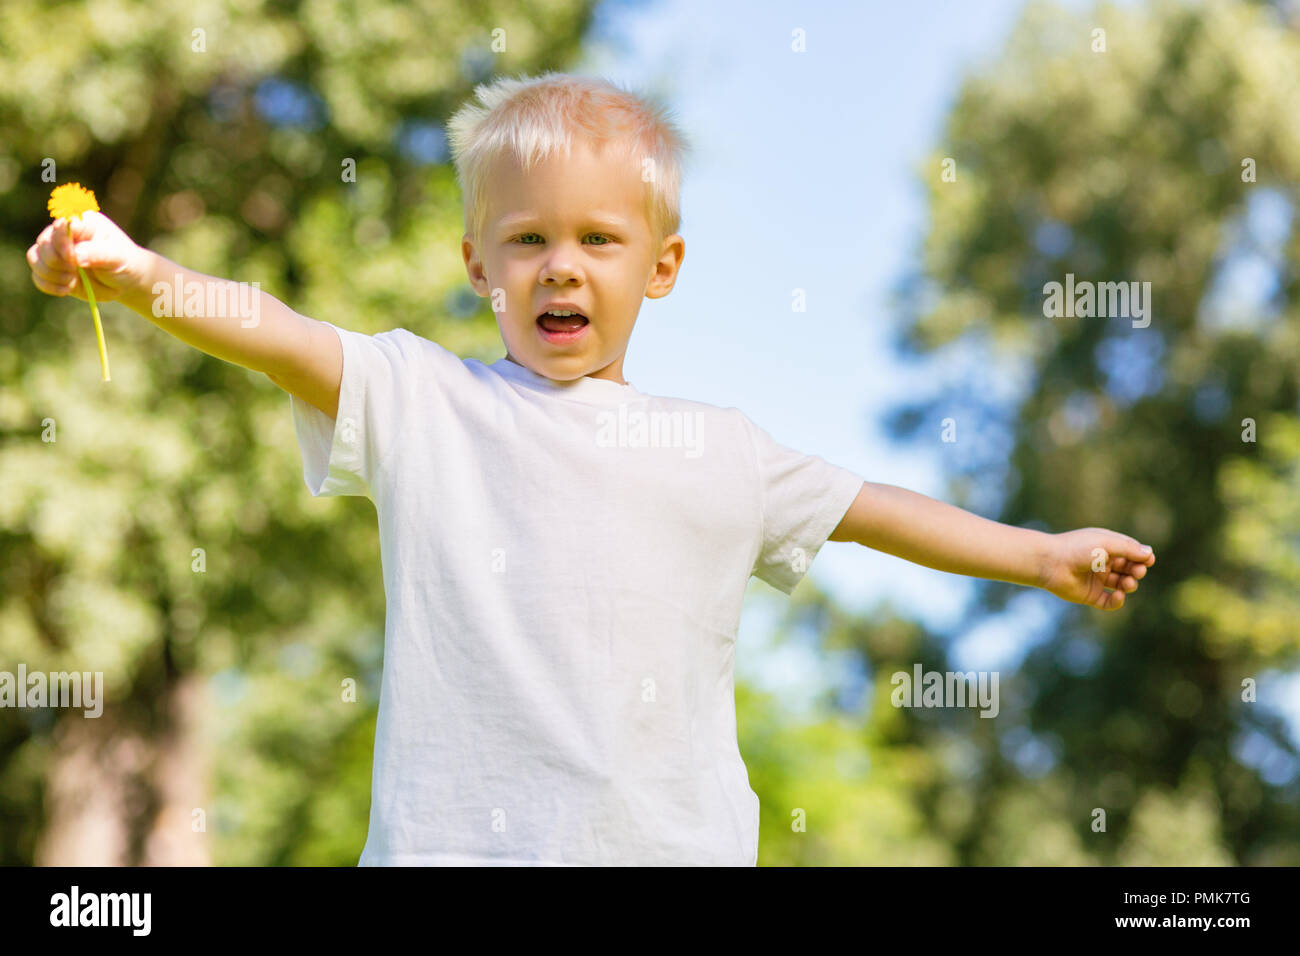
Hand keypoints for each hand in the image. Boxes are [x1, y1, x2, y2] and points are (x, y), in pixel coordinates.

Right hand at [27, 210, 152, 304]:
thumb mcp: (117, 257)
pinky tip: (67, 289)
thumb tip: (75, 255)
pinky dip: (48, 285)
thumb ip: (98, 254)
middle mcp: (65, 234)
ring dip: (50, 273)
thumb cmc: (125, 263)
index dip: (61, 241)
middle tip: (75, 271)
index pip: (61, 224)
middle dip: (56, 261)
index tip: (72, 258)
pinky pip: (37, 276)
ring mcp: (57, 251)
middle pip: (43, 242)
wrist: (126, 281)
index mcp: (83, 222)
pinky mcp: (53, 270)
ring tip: (72, 281)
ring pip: (34, 257)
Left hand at [1038, 528, 1154, 609]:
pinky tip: (1118, 595)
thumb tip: (1150, 553)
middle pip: (1129, 569)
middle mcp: (1103, 563)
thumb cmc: (1077, 548)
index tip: (1148, 560)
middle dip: (1137, 571)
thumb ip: (1128, 549)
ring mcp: (1097, 579)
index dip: (1142, 557)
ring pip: (1122, 585)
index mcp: (1106, 547)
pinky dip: (1118, 601)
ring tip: (1127, 583)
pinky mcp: (1090, 595)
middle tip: (1137, 571)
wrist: (1049, 563)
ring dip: (1130, 584)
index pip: (1131, 553)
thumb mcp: (1106, 544)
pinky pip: (1109, 602)